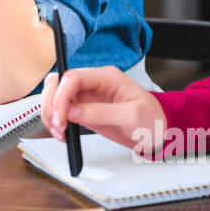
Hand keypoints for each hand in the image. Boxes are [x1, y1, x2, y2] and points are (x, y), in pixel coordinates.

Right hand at [41, 66, 166, 156]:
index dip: (61, 96)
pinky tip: (63, 134)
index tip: (61, 117)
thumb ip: (101, 112)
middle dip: (52, 105)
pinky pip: (60, 111)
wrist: (158, 131)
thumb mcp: (131, 116)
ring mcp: (86, 96)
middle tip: (58, 126)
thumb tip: (73, 112)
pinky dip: (55, 122)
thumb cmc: (152, 118)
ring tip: (60, 132)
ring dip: (51, 114)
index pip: (73, 78)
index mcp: (106, 77)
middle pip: (58, 84)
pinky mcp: (83, 110)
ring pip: (55, 97)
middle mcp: (93, 83)